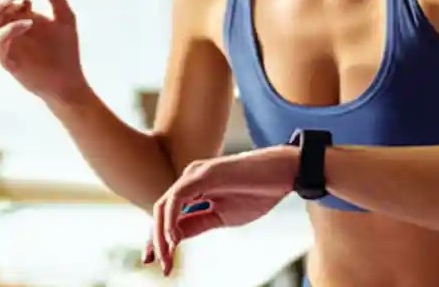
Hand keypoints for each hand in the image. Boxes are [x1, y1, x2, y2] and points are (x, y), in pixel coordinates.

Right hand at [0, 0, 87, 103]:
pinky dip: (12, 28)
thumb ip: (58, 1)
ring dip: (6, 2)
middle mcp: (7, 24)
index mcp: (18, 13)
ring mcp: (4, 40)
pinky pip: (0, 39)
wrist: (67, 80)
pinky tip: (29, 21)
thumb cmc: (65, 50)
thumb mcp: (66, 20)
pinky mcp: (5, 57)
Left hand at [142, 146, 297, 275]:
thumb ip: (197, 223)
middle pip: (162, 211)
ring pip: (165, 205)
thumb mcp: (222, 216)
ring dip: (161, 234)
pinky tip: (175, 240)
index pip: (168, 215)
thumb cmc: (257, 192)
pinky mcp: (204, 174)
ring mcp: (195, 174)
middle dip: (156, 240)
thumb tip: (176, 237)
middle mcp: (189, 179)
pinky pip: (178, 199)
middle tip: (161, 265)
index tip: (159, 262)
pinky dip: (172, 220)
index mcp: (194, 188)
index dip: (159, 238)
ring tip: (167, 257)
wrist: (282, 173)